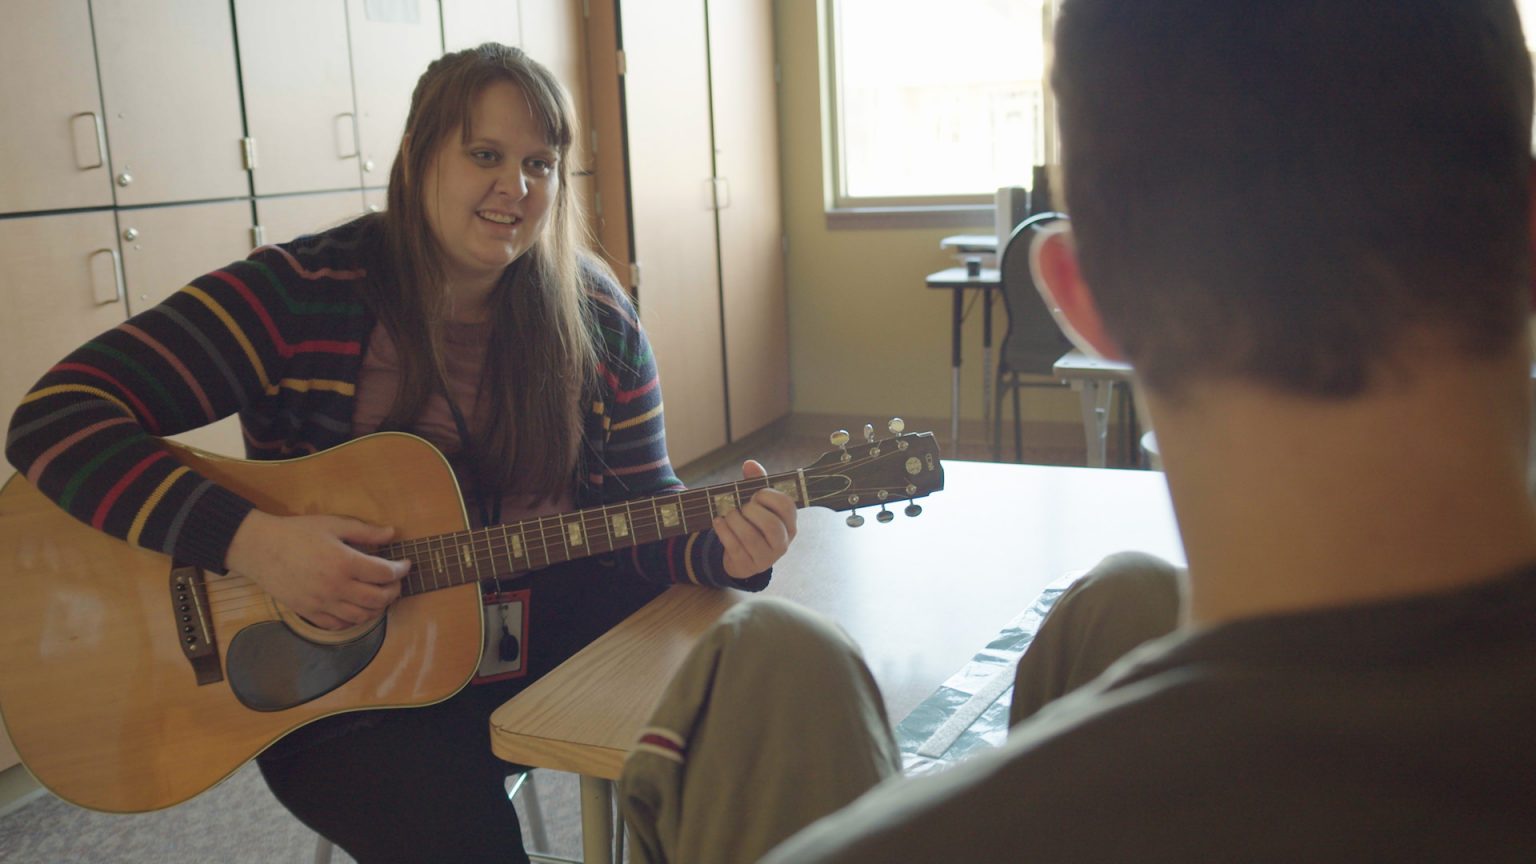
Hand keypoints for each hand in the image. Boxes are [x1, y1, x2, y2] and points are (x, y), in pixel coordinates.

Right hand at [226, 510, 409, 629]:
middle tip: (396, 582)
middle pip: (378, 599)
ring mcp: (321, 603)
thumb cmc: (297, 533)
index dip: (400, 570)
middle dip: (394, 591)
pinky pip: (338, 625)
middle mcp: (335, 587)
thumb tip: (392, 533)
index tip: (405, 564)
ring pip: (361, 617)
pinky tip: (357, 607)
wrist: (259, 549)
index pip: (384, 573)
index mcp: (344, 563)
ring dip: (377, 608)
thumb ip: (365, 531)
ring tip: (380, 595)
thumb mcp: (333, 524)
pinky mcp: (308, 613)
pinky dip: (353, 620)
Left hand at [715, 459, 796, 579]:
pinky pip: (734, 547)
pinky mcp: (747, 566)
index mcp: (789, 524)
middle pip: (771, 525)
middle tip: (742, 506)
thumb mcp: (757, 503)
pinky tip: (718, 521)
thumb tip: (750, 464)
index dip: (769, 496)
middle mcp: (782, 543)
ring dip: (734, 520)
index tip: (756, 494)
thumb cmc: (753, 523)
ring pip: (750, 537)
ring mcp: (765, 558)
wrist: (741, 555)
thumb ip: (756, 482)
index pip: (787, 507)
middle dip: (752, 511)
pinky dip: (723, 531)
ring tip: (728, 513)